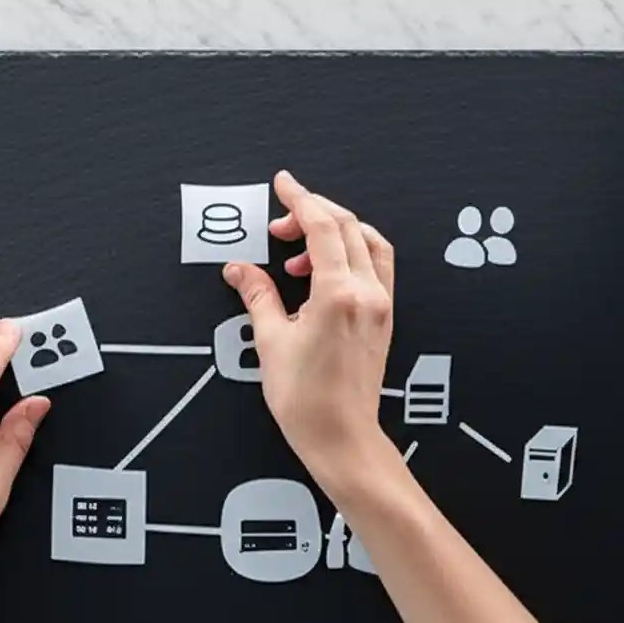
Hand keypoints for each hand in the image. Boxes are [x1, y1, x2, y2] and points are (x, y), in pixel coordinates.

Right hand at [222, 170, 394, 496]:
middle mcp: (368, 294)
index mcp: (339, 294)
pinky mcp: (383, 320)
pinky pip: (376, 268)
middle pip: (347, 228)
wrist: (342, 438)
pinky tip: (323, 273)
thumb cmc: (306, 400)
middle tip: (279, 223)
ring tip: (298, 253)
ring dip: (336, 233)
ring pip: (369, 244)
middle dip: (313, 214)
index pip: (322, 227)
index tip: (283, 184)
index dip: (300, 199)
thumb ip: (257, 295)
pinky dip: (352, 255)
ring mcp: (381, 306)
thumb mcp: (270, 342)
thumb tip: (239, 269)